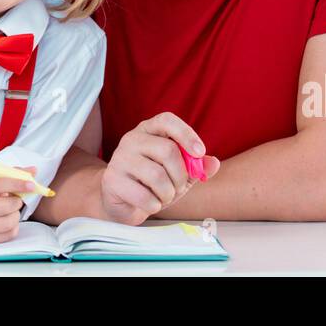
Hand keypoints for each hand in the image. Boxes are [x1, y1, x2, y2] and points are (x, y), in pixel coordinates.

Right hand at [0, 166, 37, 243]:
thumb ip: (9, 174)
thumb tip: (32, 170)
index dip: (17, 183)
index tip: (31, 184)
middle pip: (6, 206)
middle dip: (17, 202)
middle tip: (16, 199)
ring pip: (9, 222)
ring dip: (16, 214)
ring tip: (11, 210)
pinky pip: (8, 235)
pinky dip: (14, 226)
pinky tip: (8, 220)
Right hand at [99, 113, 220, 224]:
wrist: (121, 203)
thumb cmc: (152, 184)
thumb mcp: (178, 174)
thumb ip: (196, 167)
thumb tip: (214, 163)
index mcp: (148, 130)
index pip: (167, 120)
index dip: (186, 134)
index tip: (200, 152)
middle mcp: (131, 139)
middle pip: (168, 151)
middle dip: (181, 175)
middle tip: (179, 187)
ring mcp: (119, 158)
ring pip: (157, 175)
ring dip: (168, 193)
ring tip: (164, 197)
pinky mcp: (112, 180)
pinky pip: (143, 196)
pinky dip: (154, 205)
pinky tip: (150, 204)